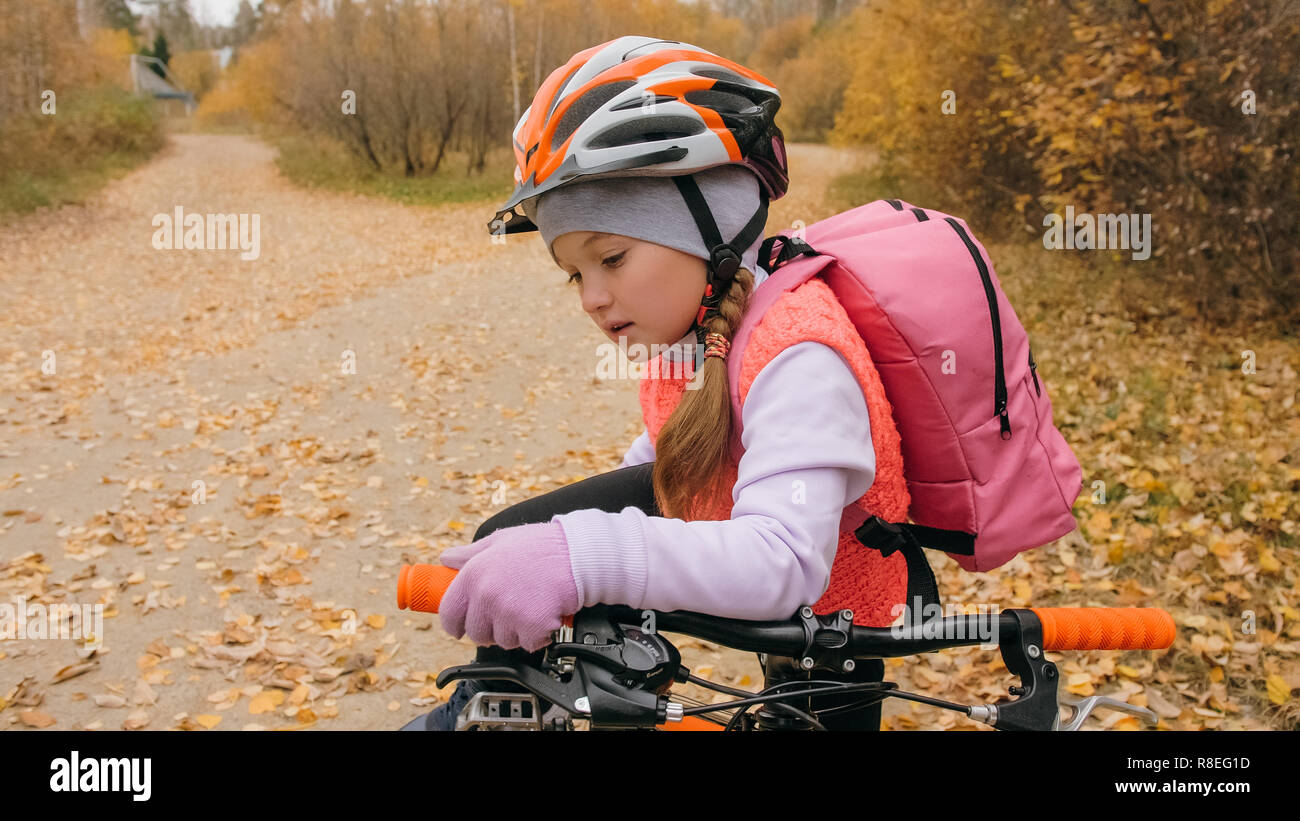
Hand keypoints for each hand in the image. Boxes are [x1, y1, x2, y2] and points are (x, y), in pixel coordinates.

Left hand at [438, 520, 578, 651]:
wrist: (579, 554)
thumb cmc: (542, 546)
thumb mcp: (500, 541)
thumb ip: (470, 554)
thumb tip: (446, 558)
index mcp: (474, 574)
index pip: (449, 614)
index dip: (454, 625)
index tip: (461, 627)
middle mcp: (487, 596)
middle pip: (477, 634)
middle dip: (491, 629)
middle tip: (508, 613)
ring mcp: (509, 613)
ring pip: (504, 641)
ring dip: (517, 631)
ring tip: (530, 607)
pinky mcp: (532, 627)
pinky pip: (528, 644)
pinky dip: (538, 635)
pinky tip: (544, 615)